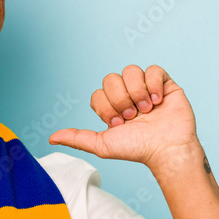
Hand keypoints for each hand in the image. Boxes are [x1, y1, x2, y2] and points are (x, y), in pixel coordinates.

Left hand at [48, 64, 199, 172]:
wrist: (166, 149)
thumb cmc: (137, 149)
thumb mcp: (102, 145)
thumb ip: (77, 138)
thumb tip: (51, 138)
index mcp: (113, 107)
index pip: (98, 93)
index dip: (106, 106)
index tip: (118, 123)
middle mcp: (128, 95)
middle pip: (111, 79)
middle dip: (119, 99)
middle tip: (131, 117)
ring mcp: (146, 88)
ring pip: (130, 71)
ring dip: (136, 92)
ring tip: (146, 110)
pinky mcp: (165, 84)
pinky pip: (153, 69)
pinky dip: (153, 84)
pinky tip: (157, 101)